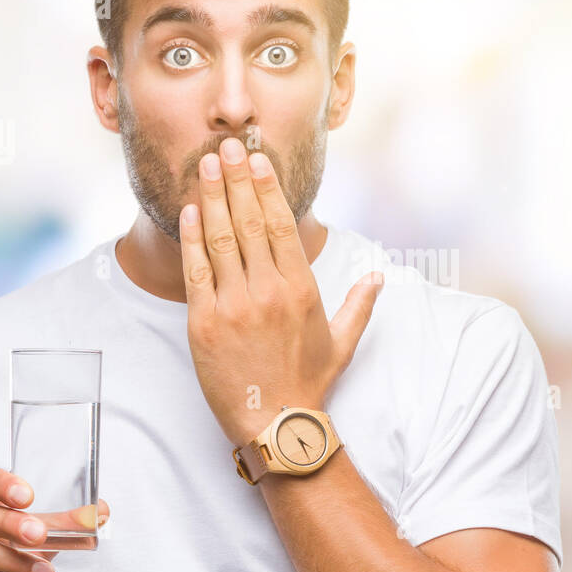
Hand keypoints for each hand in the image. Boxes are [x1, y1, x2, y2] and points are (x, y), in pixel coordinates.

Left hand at [178, 136, 382, 447]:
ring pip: (220, 239)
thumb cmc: (310, 384)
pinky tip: (191, 210)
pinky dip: (193, 238)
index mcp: (301, 289)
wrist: (276, 425)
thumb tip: (379, 277)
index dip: (267, 188)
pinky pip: (196, 271)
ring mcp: (234, 306)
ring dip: (212, 197)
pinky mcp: (204, 323)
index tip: (258, 160)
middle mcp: (267, 291)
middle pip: (248, 222)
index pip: (280, 225)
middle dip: (237, 180)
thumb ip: (360, 304)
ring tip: (207, 165)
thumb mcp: (343, 342)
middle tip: (226, 146)